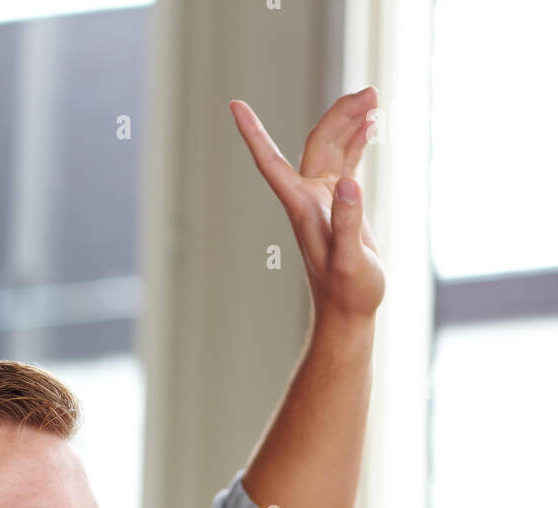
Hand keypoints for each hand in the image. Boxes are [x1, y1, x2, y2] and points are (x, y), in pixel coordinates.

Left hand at [230, 88, 384, 324]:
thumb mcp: (350, 261)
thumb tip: (348, 184)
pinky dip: (356, 141)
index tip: (235, 105)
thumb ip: (348, 224)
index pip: (270, 162)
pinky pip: (345, 161)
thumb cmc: (348, 293)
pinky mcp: (340, 204)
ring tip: (376, 99)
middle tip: (372, 93)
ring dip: (351, 122)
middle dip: (341, 113)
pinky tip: (370, 126)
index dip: (253, 133)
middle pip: (318, 142)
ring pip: (332, 147)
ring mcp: (324, 199)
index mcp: (302, 207)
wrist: (349, 312)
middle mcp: (308, 198)